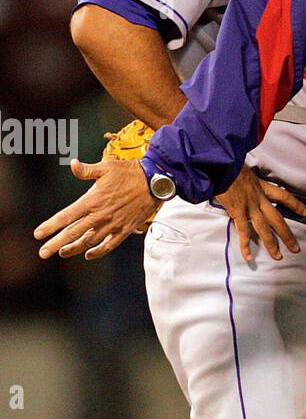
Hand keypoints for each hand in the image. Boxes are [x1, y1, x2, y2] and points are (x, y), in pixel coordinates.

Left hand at [35, 157, 157, 259]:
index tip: (38, 234)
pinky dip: (98, 251)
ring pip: (89, 241)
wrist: (155, 183)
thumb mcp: (106, 166)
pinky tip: (88, 255)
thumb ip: (86, 170)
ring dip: (74, 249)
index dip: (50, 226)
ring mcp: (113, 225)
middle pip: (73, 233)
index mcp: (92, 200)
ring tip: (62, 253)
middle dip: (56, 244)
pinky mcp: (124, 230)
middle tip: (43, 253)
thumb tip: (72, 164)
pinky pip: (109, 245)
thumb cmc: (129, 172)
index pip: (66, 216)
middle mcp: (100, 216)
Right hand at [216, 168, 305, 262]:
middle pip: (278, 219)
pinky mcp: (238, 212)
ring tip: (278, 256)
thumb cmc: (229, 163)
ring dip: (271, 244)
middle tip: (295, 248)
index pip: (284, 196)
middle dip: (287, 235)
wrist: (221, 163)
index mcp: (261, 186)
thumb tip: (246, 179)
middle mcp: (259, 198)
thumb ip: (249, 178)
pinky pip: (243, 232)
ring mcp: (249, 206)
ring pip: (264, 229)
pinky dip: (245, 246)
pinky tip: (249, 257)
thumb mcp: (245, 169)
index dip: (296, 205)